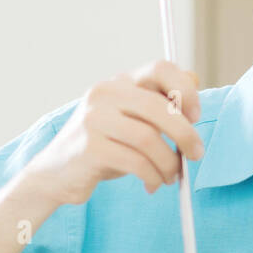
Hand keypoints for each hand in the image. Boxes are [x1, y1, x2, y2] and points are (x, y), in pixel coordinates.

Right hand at [22, 60, 204, 204]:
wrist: (56, 174)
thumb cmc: (103, 146)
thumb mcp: (132, 121)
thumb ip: (159, 102)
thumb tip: (194, 79)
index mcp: (119, 83)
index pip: (160, 68)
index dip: (185, 90)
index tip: (196, 116)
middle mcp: (104, 94)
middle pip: (159, 106)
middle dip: (186, 134)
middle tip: (196, 155)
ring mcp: (93, 119)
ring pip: (149, 139)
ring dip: (169, 163)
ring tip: (170, 176)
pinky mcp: (89, 148)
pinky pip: (136, 162)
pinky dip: (152, 176)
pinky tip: (152, 184)